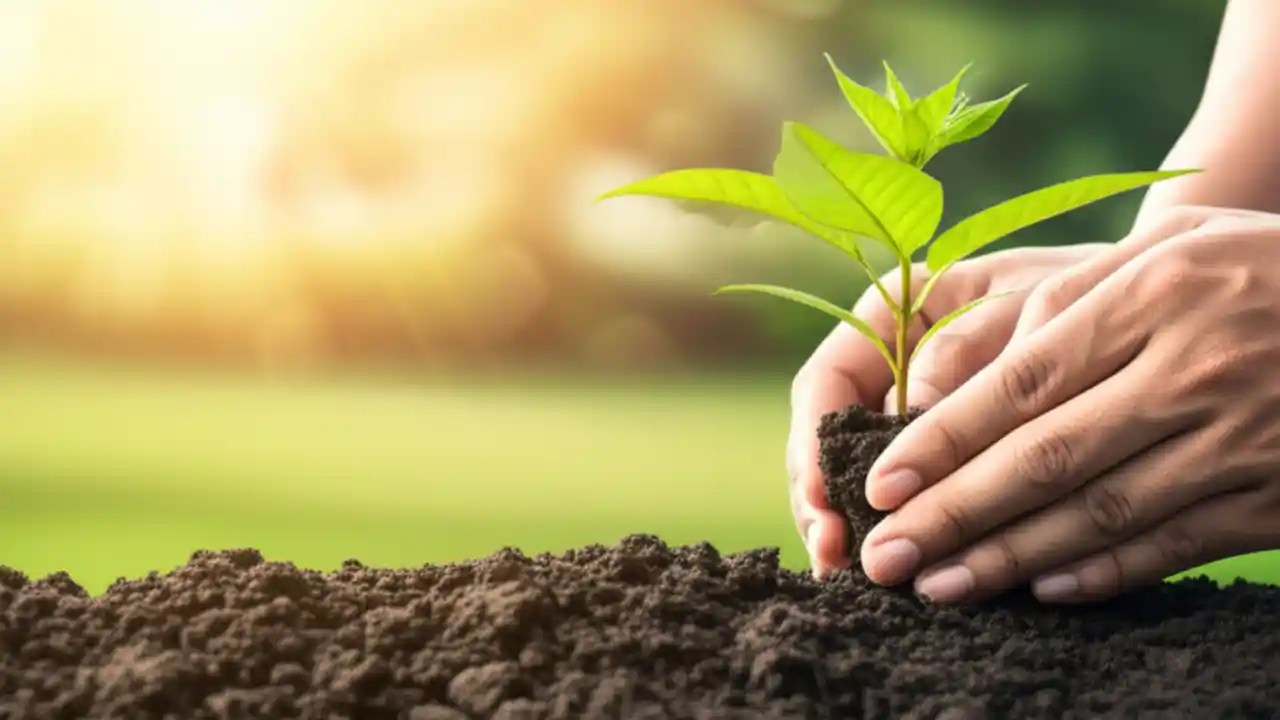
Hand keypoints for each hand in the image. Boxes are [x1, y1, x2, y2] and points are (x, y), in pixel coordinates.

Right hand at [790, 244, 1104, 576]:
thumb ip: (969, 348)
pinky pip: (917, 499)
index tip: (826, 498)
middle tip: (836, 555)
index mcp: (893, 314)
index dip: (816, 443)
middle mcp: (893, 368)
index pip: (828, 381)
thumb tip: (906, 411)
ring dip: (854, 529)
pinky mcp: (955, 460)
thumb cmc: (1094, 293)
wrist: (1154, 309)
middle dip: (825, 501)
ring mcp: (919, 415)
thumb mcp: (1032, 304)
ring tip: (853, 572)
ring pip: (864, 477)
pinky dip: (909, 535)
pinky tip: (909, 567)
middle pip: (832, 440)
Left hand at [861, 206, 1279, 602]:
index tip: (883, 483)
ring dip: (1010, 556)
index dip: (945, 439)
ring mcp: (1240, 437)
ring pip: (1102, 512)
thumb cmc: (1264, 267)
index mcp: (1157, 292)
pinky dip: (1105, 572)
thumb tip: (964, 367)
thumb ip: (1073, 294)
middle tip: (884, 555)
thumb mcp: (1178, 244)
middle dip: (956, 513)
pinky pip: (1175, 544)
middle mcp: (1193, 366)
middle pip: (1048, 456)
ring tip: (938, 585)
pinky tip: (1042, 589)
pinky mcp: (1274, 496)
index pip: (1023, 380)